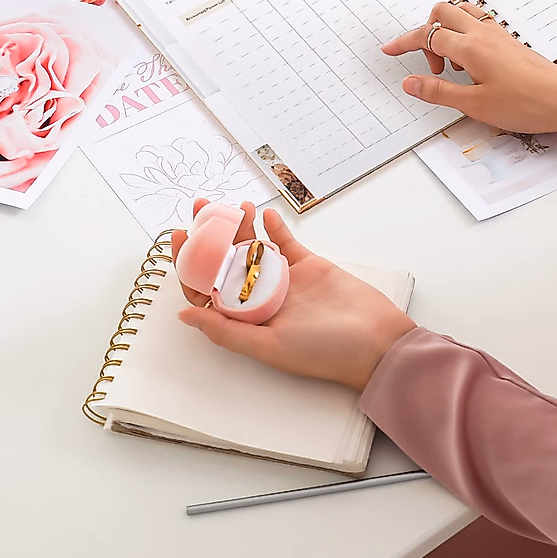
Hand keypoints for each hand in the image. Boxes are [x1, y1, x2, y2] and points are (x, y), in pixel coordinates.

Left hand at [170, 199, 414, 391]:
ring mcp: (283, 280)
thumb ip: (227, 332)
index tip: (181, 236)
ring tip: (234, 205)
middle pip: (225, 262)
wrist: (375, 339)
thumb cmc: (325, 352)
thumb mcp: (269, 347)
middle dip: (210, 234)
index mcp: (245, 320)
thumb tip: (184, 314)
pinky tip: (264, 212)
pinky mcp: (308, 265)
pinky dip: (275, 226)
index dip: (189, 264)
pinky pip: (286, 242)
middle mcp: (259, 298)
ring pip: (253, 248)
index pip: (206, 289)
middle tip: (200, 207)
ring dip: (241, 226)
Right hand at [381, 1, 556, 140]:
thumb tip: (410, 82)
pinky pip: (478, 22)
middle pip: (442, 12)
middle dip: (425, 34)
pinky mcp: (508, 40)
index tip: (390, 49)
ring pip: (462, 12)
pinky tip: (469, 64)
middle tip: (429, 66)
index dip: (405, 42)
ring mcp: (498, 34)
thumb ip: (438, 91)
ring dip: (447, 30)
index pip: (428, 35)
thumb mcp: (474, 105)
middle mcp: (483, 33)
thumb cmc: (526, 104)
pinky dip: (464, 34)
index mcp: (471, 47)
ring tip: (449, 65)